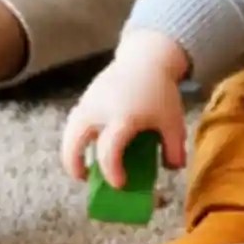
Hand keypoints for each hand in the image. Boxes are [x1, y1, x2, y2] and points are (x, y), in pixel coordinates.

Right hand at [60, 30, 189, 187]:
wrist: (146, 59)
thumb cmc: (160, 91)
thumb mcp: (173, 121)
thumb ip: (174, 148)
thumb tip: (171, 168)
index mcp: (123, 118)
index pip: (109, 151)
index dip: (111, 172)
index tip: (120, 184)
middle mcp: (100, 110)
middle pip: (74, 140)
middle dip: (74, 164)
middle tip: (83, 178)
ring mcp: (90, 102)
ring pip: (69, 130)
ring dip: (70, 150)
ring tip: (81, 166)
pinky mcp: (86, 96)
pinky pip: (74, 120)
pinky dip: (75, 136)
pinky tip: (88, 144)